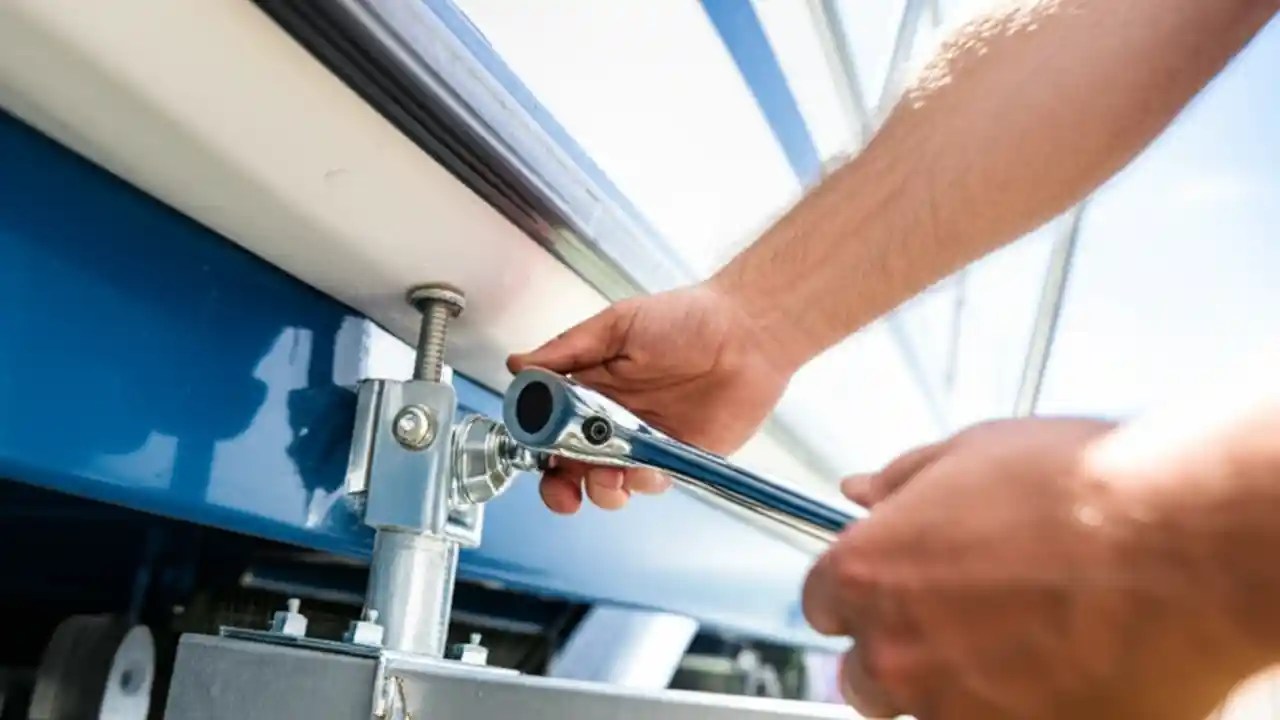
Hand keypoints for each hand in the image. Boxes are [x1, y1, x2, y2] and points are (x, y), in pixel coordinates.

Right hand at [507, 281, 798, 512]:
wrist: (749, 333)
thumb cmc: (688, 318)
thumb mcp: (618, 324)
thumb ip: (569, 349)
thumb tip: (518, 365)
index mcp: (592, 384)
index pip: (550, 422)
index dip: (537, 442)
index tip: (535, 449)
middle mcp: (613, 417)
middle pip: (571, 463)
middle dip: (560, 485)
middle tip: (563, 491)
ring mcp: (644, 440)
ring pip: (607, 480)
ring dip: (600, 488)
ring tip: (609, 478)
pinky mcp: (676, 457)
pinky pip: (650, 482)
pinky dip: (643, 483)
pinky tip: (648, 467)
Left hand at [802, 418, 1262, 719]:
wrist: (1178, 546)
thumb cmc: (1083, 492)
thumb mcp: (974, 453)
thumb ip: (903, 481)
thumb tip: (864, 491)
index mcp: (868, 573)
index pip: (821, 602)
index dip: (855, 594)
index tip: (883, 589)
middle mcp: (896, 650)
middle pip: (863, 675)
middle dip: (894, 651)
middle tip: (953, 624)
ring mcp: (953, 708)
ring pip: (923, 713)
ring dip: (952, 686)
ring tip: (1015, 646)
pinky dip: (1008, 708)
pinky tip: (1049, 671)